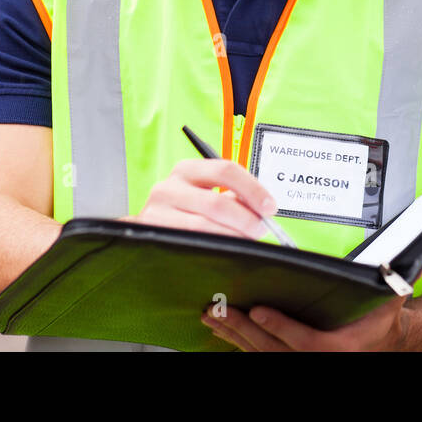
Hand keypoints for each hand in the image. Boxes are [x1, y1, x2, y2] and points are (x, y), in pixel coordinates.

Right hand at [117, 158, 277, 239]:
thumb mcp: (208, 195)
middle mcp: (168, 187)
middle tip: (260, 229)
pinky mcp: (152, 236)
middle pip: (216, 202)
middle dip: (245, 219)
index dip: (252, 189)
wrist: (151, 230)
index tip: (270, 207)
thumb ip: (234, 198)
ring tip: (245, 241)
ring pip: (203, 227)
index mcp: (187, 170)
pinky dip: (212, 248)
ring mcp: (156, 212)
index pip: (226, 170)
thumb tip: (263, 211)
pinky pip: (189, 244)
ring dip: (232, 236)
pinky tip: (224, 251)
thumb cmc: (187, 211)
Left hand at [202, 295, 409, 350]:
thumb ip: (391, 285)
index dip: (281, 327)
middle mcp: (319, 362)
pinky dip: (238, 343)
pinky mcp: (291, 361)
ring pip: (262, 355)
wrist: (380, 343)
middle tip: (221, 309)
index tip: (259, 310)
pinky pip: (260, 355)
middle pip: (274, 350)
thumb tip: (394, 267)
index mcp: (340, 349)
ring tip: (213, 315)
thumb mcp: (390, 302)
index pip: (306, 342)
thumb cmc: (380, 321)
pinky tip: (222, 330)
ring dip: (234, 335)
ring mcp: (302, 365)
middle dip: (244, 329)